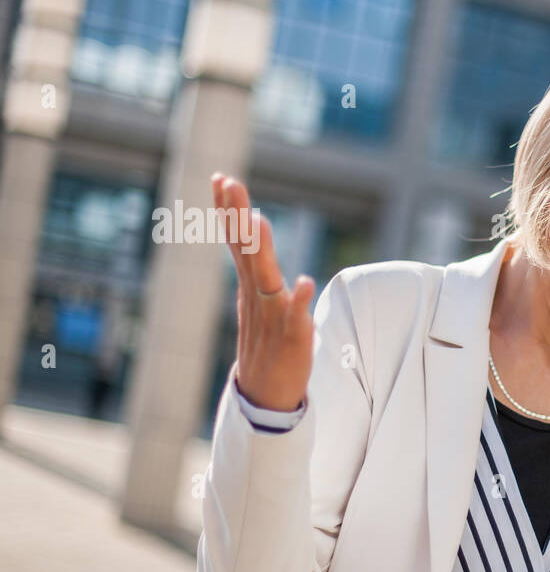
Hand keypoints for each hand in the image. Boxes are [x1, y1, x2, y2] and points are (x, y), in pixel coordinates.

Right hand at [213, 173, 315, 411]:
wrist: (267, 393)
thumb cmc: (267, 341)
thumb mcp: (259, 298)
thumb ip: (256, 265)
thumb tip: (252, 228)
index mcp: (251, 285)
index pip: (238, 242)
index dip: (229, 211)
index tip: (220, 178)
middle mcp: (258, 296)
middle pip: (246, 251)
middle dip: (237, 216)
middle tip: (228, 182)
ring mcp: (273, 316)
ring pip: (266, 278)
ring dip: (262, 251)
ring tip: (258, 221)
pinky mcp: (293, 337)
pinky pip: (296, 318)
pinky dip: (300, 302)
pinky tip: (307, 282)